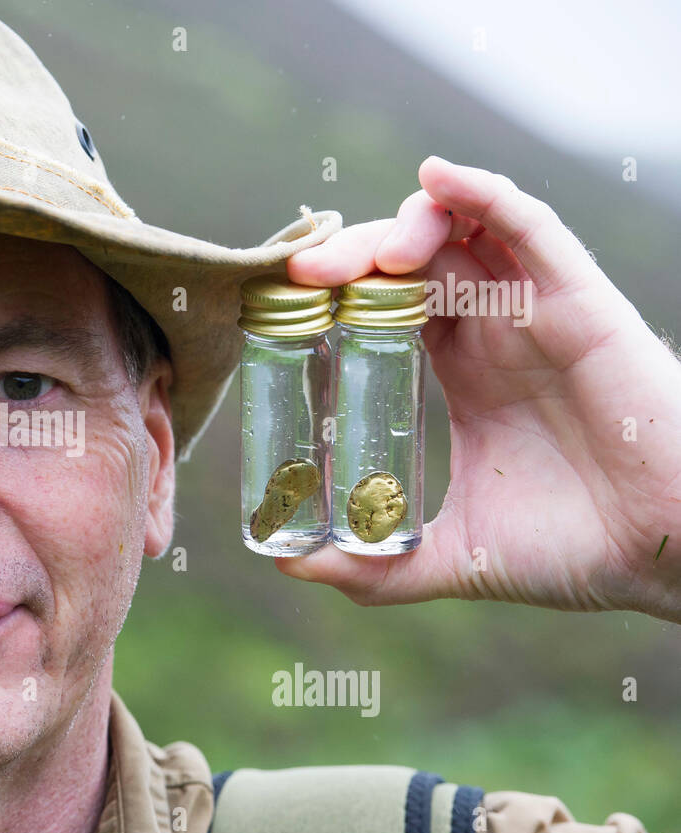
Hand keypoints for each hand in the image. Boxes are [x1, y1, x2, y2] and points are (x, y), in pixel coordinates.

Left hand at [279, 156, 680, 622]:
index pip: (385, 305)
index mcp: (464, 370)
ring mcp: (536, 309)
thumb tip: (292, 569)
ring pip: (460, 231)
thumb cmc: (580, 547)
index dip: (333, 295)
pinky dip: (482, 193)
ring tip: (343, 260)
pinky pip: (530, 226)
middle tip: (297, 279)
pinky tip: (436, 178)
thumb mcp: (456, 557)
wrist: (668, 553)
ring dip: (398, 227)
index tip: (276, 306)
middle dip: (350, 259)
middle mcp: (495, 329)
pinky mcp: (580, 301)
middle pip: (410, 261)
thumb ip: (375, 570)